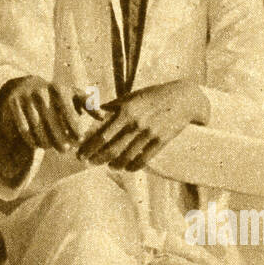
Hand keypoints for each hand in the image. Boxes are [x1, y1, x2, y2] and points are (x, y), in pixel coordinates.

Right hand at [0, 76, 81, 152]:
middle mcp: (42, 91)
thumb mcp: (72, 95)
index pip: (69, 113)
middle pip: (53, 123)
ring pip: (37, 128)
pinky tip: (37, 145)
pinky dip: (31, 140)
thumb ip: (89, 105)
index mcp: (59, 88)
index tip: (79, 141)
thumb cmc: (55, 94)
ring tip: (50, 147)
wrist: (25, 84)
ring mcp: (26, 97)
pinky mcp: (13, 104)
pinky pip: (23, 129)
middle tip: (65, 150)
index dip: (75, 129)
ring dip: (45, 142)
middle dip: (60, 139)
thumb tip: (104, 117)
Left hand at [77, 79, 209, 172]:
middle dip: (97, 157)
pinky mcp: (161, 141)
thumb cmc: (153, 96)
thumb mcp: (131, 97)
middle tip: (88, 162)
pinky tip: (126, 168)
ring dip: (114, 164)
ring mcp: (149, 133)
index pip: (102, 134)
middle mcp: (136, 123)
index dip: (89, 146)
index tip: (81, 153)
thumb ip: (113, 106)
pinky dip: (133, 166)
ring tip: (108, 166)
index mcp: (126, 111)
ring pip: (127, 156)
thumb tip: (94, 112)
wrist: (182, 99)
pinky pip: (144, 159)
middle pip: (112, 148)